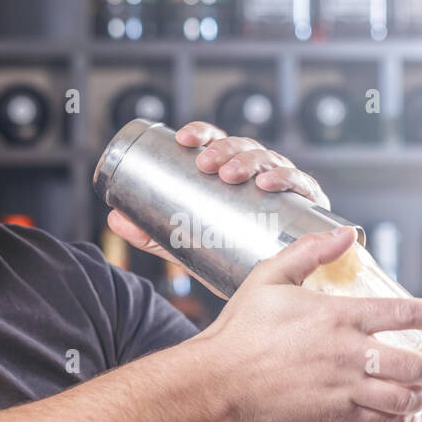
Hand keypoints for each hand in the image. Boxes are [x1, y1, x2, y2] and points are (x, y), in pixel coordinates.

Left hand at [106, 121, 329, 292]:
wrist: (275, 288)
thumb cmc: (234, 255)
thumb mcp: (190, 244)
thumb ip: (154, 234)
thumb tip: (113, 219)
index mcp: (233, 172)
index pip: (218, 142)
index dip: (203, 133)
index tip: (184, 140)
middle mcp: (260, 173)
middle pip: (244, 147)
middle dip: (224, 149)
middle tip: (205, 164)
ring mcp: (287, 187)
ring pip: (271, 160)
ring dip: (250, 161)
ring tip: (232, 175)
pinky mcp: (309, 206)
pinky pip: (303, 186)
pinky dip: (289, 179)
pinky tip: (273, 184)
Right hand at [198, 226, 421, 421]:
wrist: (220, 379)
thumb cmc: (242, 326)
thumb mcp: (270, 276)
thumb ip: (310, 252)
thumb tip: (347, 233)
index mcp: (339, 315)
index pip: (405, 313)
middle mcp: (349, 353)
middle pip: (416, 363)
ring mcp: (344, 387)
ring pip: (405, 397)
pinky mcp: (334, 414)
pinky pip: (382, 421)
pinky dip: (403, 419)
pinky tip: (407, 414)